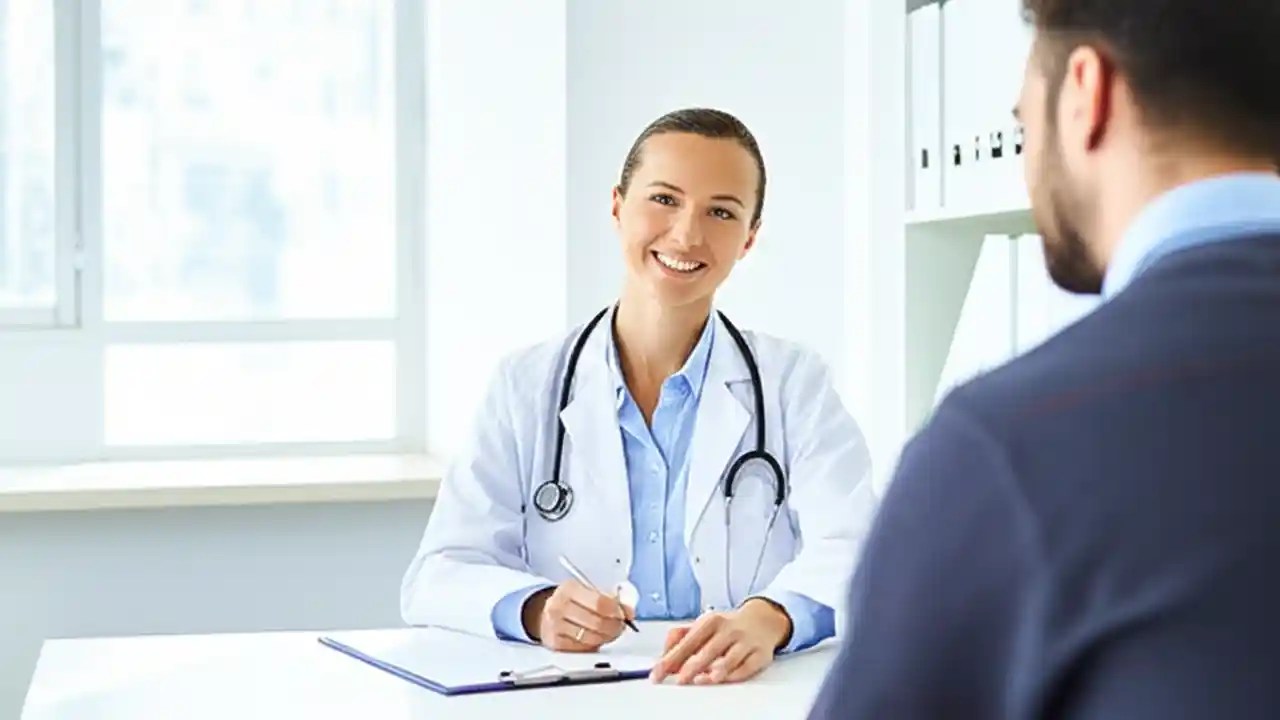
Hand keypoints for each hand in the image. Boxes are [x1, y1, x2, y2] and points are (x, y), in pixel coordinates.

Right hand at [521, 580, 635, 651]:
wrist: (544, 613)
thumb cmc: (570, 601)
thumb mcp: (587, 591)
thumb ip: (609, 599)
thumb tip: (629, 611)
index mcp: (569, 589)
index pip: (600, 602)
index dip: (616, 610)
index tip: (624, 614)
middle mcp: (559, 606)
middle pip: (597, 622)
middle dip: (614, 626)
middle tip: (621, 625)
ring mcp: (555, 626)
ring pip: (591, 637)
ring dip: (606, 637)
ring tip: (610, 632)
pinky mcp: (555, 643)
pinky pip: (583, 648)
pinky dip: (594, 644)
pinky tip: (596, 638)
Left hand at [650, 599, 792, 684]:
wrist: (762, 620)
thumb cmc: (727, 627)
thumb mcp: (703, 625)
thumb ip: (681, 637)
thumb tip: (663, 655)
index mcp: (711, 622)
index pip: (687, 641)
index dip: (671, 658)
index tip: (658, 672)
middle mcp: (729, 630)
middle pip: (708, 650)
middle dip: (692, 666)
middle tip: (679, 679)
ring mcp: (745, 642)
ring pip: (730, 658)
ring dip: (715, 670)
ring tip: (701, 680)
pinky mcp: (760, 655)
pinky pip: (747, 667)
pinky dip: (734, 674)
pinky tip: (722, 679)